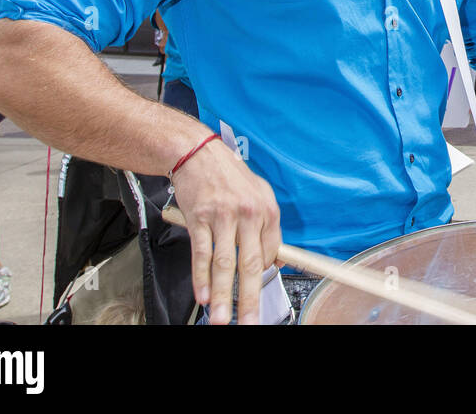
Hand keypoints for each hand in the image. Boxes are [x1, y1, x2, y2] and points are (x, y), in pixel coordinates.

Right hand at [168, 137, 281, 324]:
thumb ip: (268, 226)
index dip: (263, 274)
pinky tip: (203, 296)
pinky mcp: (200, 218)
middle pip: (251, 264)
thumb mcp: (259, 193)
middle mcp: (248, 214)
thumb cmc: (229, 175)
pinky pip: (201, 253)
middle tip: (250, 321)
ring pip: (224, 263)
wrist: (198, 154)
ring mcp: (223, 216)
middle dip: (249, 298)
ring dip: (222, 295)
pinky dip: (201, 278)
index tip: (257, 293)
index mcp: (267, 209)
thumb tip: (276, 259)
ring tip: (221, 318)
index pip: (270, 252)